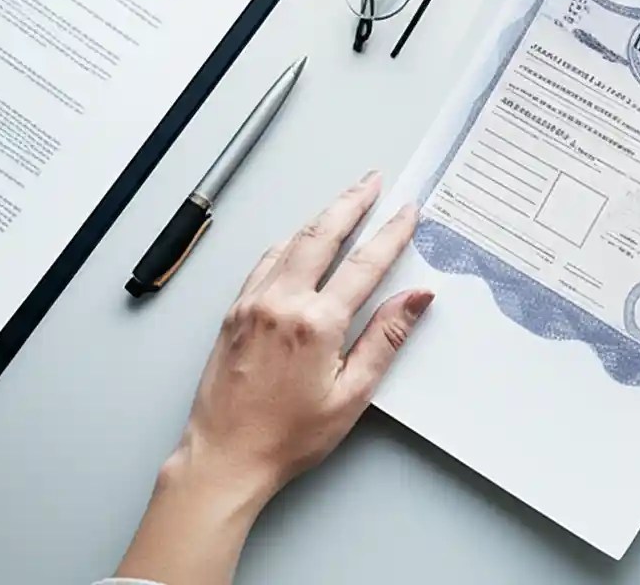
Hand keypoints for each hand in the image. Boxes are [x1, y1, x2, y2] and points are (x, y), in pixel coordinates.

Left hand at [117, 171, 432, 584]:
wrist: (224, 457)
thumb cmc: (286, 437)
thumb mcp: (351, 394)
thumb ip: (384, 338)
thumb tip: (415, 300)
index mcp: (315, 323)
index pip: (365, 264)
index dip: (391, 234)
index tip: (407, 212)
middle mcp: (281, 303)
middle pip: (322, 235)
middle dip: (351, 203)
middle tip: (373, 182)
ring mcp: (252, 303)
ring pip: (291, 242)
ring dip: (320, 217)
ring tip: (343, 201)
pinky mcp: (233, 312)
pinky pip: (264, 262)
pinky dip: (288, 242)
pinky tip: (298, 239)